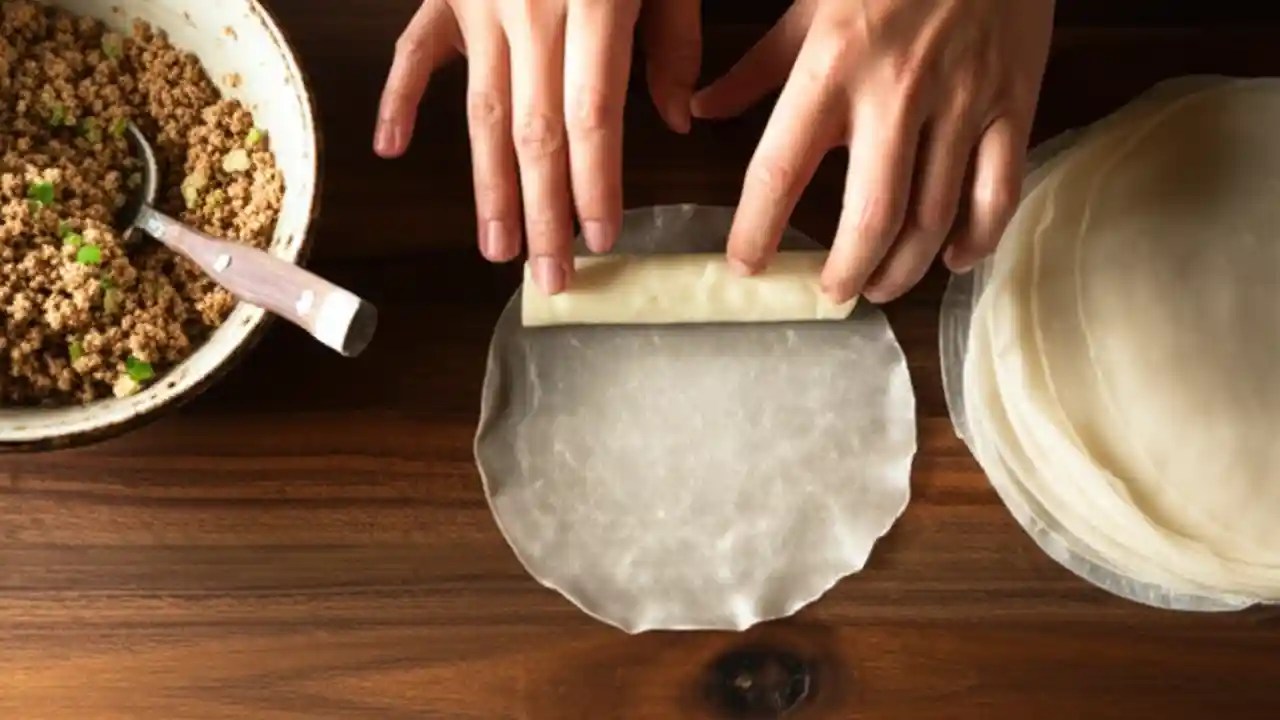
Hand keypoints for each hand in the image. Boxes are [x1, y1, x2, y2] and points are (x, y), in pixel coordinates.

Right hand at [374, 0, 700, 293]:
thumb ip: (673, 40)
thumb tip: (673, 121)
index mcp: (595, 5)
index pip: (591, 120)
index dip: (594, 186)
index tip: (601, 240)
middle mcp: (532, 14)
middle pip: (533, 133)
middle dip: (543, 212)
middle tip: (550, 277)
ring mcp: (480, 5)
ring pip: (480, 112)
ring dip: (487, 186)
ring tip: (497, 249)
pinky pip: (415, 49)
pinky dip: (399, 98)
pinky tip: (389, 149)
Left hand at [693, 0, 1053, 302]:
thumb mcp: (808, 3)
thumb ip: (756, 66)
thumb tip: (699, 111)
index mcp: (831, 66)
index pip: (780, 169)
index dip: (757, 229)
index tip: (745, 265)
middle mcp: (896, 93)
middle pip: (870, 215)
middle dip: (845, 271)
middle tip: (830, 295)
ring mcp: (961, 102)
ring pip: (933, 215)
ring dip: (903, 267)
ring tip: (880, 287)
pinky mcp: (1012, 103)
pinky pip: (997, 191)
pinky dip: (977, 238)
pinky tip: (953, 261)